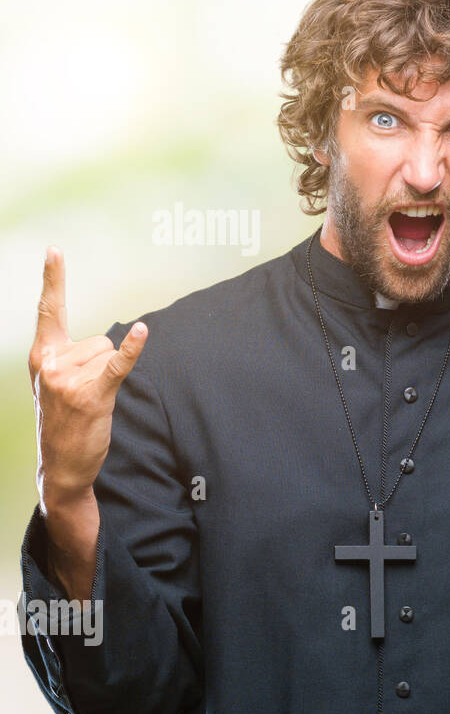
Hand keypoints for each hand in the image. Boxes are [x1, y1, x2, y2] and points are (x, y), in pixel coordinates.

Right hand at [29, 246, 147, 509]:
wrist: (61, 464)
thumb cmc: (63, 419)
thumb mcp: (54, 382)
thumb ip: (67, 355)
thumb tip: (104, 341)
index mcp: (42, 355)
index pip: (48, 310)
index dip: (52, 279)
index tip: (54, 250)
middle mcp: (51, 363)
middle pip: (99, 338)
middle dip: (100, 363)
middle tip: (84, 392)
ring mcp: (69, 379)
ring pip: (110, 353)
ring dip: (107, 375)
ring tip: (90, 401)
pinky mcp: (93, 394)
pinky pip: (118, 364)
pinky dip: (132, 350)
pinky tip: (143, 332)